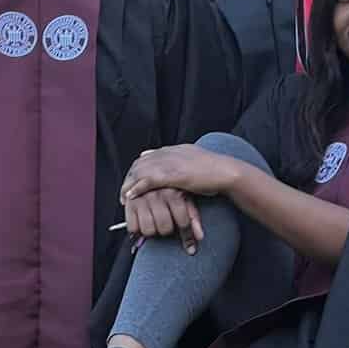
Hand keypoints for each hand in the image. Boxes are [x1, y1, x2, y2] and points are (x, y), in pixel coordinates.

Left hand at [121, 146, 240, 202]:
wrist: (225, 171)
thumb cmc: (214, 170)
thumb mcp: (194, 160)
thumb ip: (180, 160)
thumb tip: (179, 165)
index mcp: (174, 150)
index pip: (146, 157)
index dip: (136, 170)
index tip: (132, 181)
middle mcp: (168, 153)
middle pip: (139, 164)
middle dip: (129, 178)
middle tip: (123, 193)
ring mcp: (170, 163)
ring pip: (140, 171)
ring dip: (129, 184)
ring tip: (123, 197)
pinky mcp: (172, 175)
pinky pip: (148, 181)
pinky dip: (137, 188)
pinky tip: (131, 196)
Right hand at [124, 188, 203, 253]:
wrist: (152, 171)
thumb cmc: (172, 188)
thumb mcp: (185, 198)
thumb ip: (193, 218)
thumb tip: (197, 240)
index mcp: (173, 193)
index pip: (183, 222)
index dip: (186, 233)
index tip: (187, 237)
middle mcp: (157, 195)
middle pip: (165, 228)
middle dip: (167, 230)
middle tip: (166, 224)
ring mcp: (142, 199)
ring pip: (149, 230)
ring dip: (153, 230)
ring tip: (155, 222)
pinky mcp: (129, 204)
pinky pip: (133, 228)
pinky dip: (138, 229)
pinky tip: (143, 221)